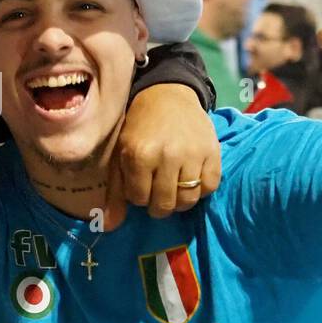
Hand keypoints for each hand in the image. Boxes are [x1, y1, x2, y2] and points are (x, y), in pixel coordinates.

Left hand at [115, 83, 220, 219]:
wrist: (167, 95)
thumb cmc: (139, 127)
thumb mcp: (121, 155)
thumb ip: (115, 192)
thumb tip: (108, 227)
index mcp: (139, 155)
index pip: (139, 199)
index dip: (138, 195)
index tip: (140, 183)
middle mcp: (167, 155)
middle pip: (164, 205)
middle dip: (158, 205)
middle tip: (157, 192)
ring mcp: (193, 154)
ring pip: (188, 200)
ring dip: (179, 201)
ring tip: (173, 188)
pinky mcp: (213, 152)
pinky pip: (209, 187)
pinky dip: (200, 190)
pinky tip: (191, 179)